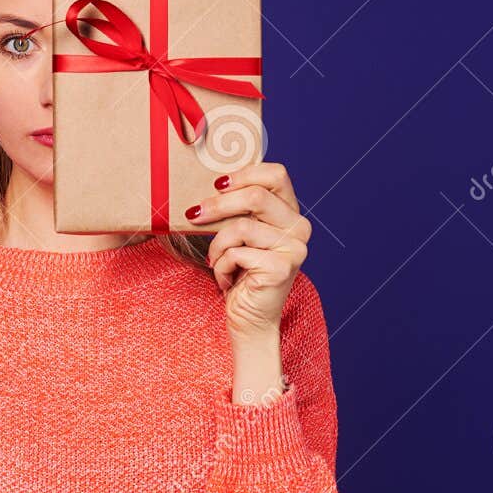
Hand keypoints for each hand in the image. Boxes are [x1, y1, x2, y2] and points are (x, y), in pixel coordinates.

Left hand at [186, 161, 311, 340]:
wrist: (249, 318)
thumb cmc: (239, 273)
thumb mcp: (238, 234)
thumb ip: (236, 208)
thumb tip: (207, 182)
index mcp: (290, 212)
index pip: (275, 174)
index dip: (244, 174)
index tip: (216, 184)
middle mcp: (299, 227)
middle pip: (256, 195)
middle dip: (218, 204)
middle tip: (193, 215)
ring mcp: (294, 248)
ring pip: (241, 227)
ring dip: (217, 245)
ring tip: (215, 261)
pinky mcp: (281, 267)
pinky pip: (237, 253)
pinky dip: (222, 265)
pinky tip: (226, 278)